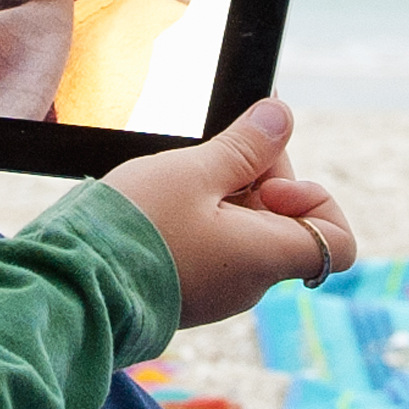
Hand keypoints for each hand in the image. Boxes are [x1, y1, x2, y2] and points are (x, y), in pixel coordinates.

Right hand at [110, 97, 356, 328]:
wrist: (71, 284)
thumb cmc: (136, 229)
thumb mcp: (193, 172)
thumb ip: (245, 147)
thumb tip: (283, 118)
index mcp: (266, 257)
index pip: (337, 242)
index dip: (316, 199)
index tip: (269, 180)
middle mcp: (251, 282)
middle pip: (285, 221)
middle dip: (257, 179)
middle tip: (212, 156)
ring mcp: (218, 289)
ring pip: (245, 230)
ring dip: (224, 195)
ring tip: (179, 178)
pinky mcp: (187, 289)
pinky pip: (214, 245)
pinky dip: (201, 216)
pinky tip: (164, 201)